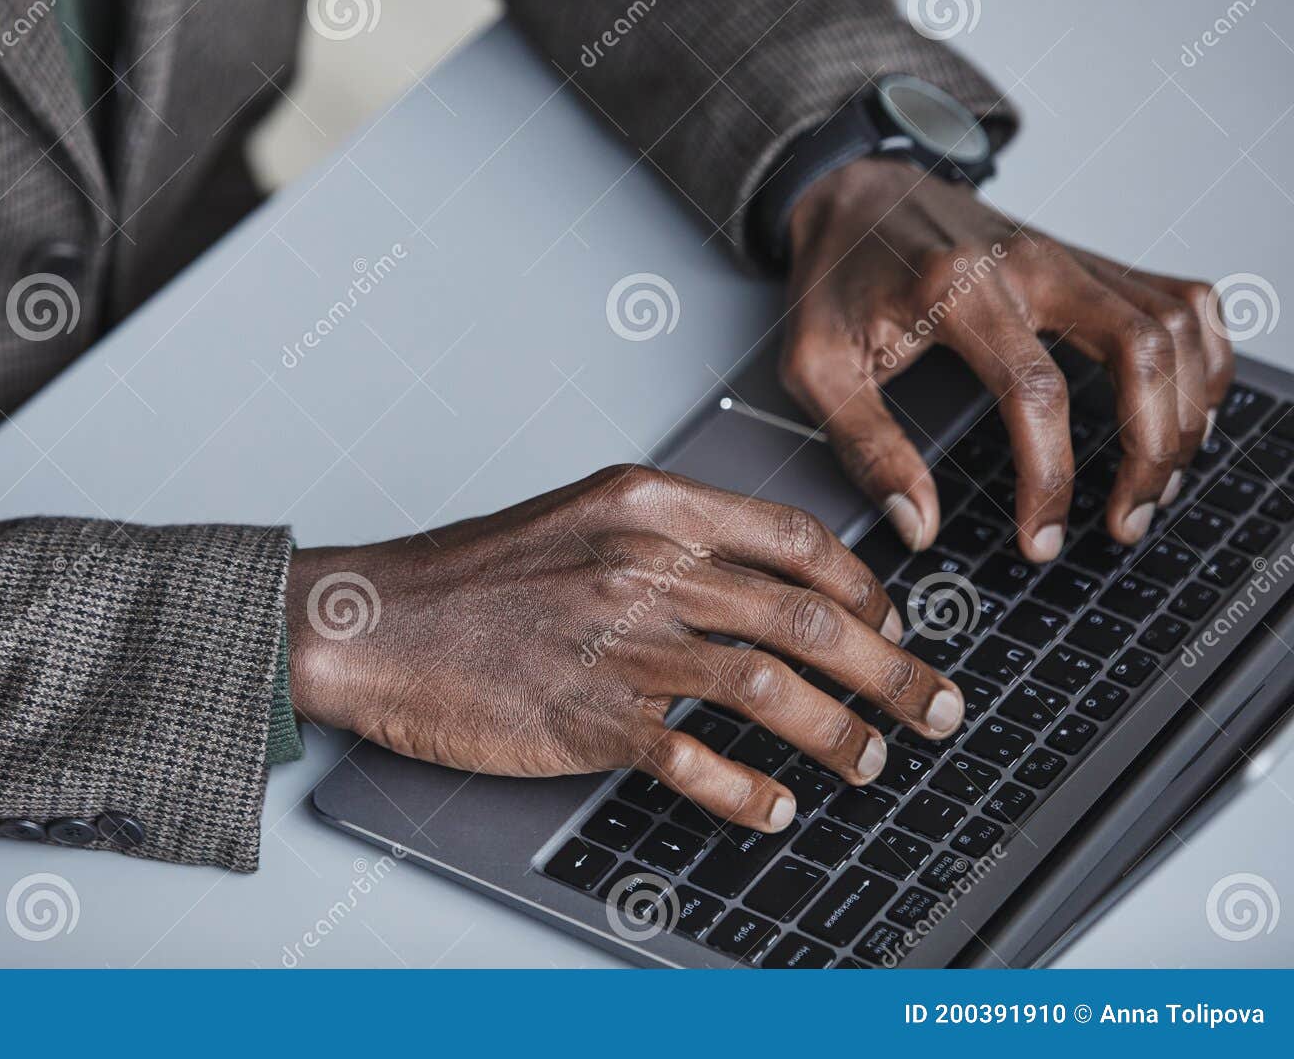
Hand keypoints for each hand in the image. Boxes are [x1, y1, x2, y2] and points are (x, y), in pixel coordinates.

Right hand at [287, 464, 963, 832]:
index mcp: (649, 504)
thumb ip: (668, 534)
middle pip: (805, 616)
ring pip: (772, 688)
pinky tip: (776, 807)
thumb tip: (755, 578)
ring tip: (872, 762)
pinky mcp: (590, 718)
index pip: (792, 538)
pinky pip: (697, 761)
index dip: (862, 584)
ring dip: (842, 734)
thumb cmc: (469, 574)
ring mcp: (621, 643)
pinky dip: (750, 792)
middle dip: (891, 667)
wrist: (377, 622)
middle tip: (935, 703)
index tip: (890, 618)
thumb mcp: (577, 515)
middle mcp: (646, 565)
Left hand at [780, 159, 1232, 560]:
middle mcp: (1028, 262)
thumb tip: (918, 525)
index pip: (1035, 391)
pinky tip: (1185, 410)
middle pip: (1139, 350)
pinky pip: (1180, 298)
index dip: (1051, 478)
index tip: (1041, 538)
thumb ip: (865, 447)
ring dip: (1185, 411)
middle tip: (1125, 521)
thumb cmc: (834, 276)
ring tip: (1156, 483)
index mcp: (954, 288)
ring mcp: (1067, 255)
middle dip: (1151, 449)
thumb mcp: (813, 367)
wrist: (854, 192)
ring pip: (1174, 324)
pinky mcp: (1088, 259)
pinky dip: (1203, 356)